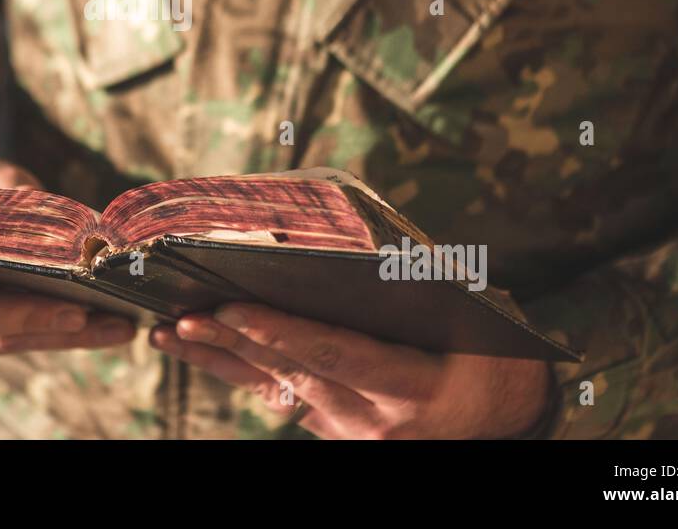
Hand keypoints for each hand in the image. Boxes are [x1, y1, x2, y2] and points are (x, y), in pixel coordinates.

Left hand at [150, 304, 550, 438]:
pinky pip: (280, 399)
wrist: (508, 427)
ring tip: (170, 333)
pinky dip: (239, 373)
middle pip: (292, 373)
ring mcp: (350, 432)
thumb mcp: (474, 327)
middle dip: (233, 343)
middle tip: (183, 318)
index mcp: (409, 387)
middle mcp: (373, 419)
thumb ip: (419, 291)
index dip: (280, 332)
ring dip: (221, 360)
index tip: (232, 308)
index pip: (334, 355)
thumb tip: (356, 245)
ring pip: (275, 388)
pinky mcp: (335, 431)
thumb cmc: (496, 362)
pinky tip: (203, 352)